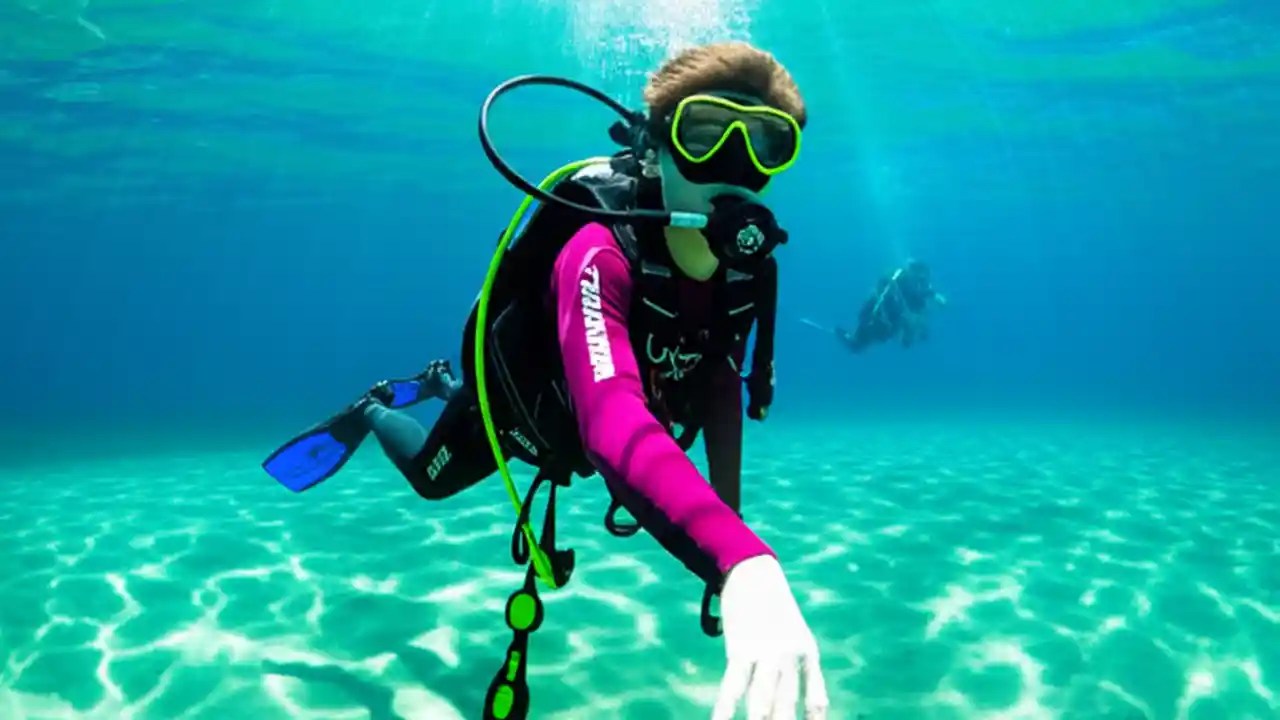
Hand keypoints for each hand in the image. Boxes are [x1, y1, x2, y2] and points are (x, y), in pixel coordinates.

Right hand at [712, 555, 828, 719]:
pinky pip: (732, 685)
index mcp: (807, 655)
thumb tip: (810, 709)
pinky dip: (724, 709)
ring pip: (762, 698)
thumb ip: (802, 672)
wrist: (754, 571)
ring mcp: (764, 653)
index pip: (815, 700)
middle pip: (787, 704)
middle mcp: (789, 657)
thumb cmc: (776, 608)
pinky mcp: (740, 648)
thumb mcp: (798, 636)